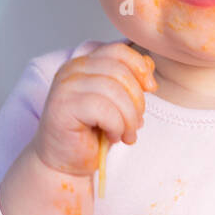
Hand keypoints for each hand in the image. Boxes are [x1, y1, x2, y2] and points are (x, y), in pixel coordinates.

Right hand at [32, 41, 156, 176]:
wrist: (65, 163)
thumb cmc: (91, 134)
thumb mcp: (117, 103)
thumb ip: (130, 80)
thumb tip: (149, 64)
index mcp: (85, 64)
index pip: (119, 51)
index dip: (140, 68)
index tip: (151, 88)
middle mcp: (72, 70)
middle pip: (120, 71)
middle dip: (137, 101)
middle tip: (136, 124)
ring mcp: (65, 86)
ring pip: (114, 90)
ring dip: (129, 118)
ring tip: (126, 135)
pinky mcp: (63, 106)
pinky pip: (104, 109)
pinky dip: (116, 126)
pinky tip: (112, 137)